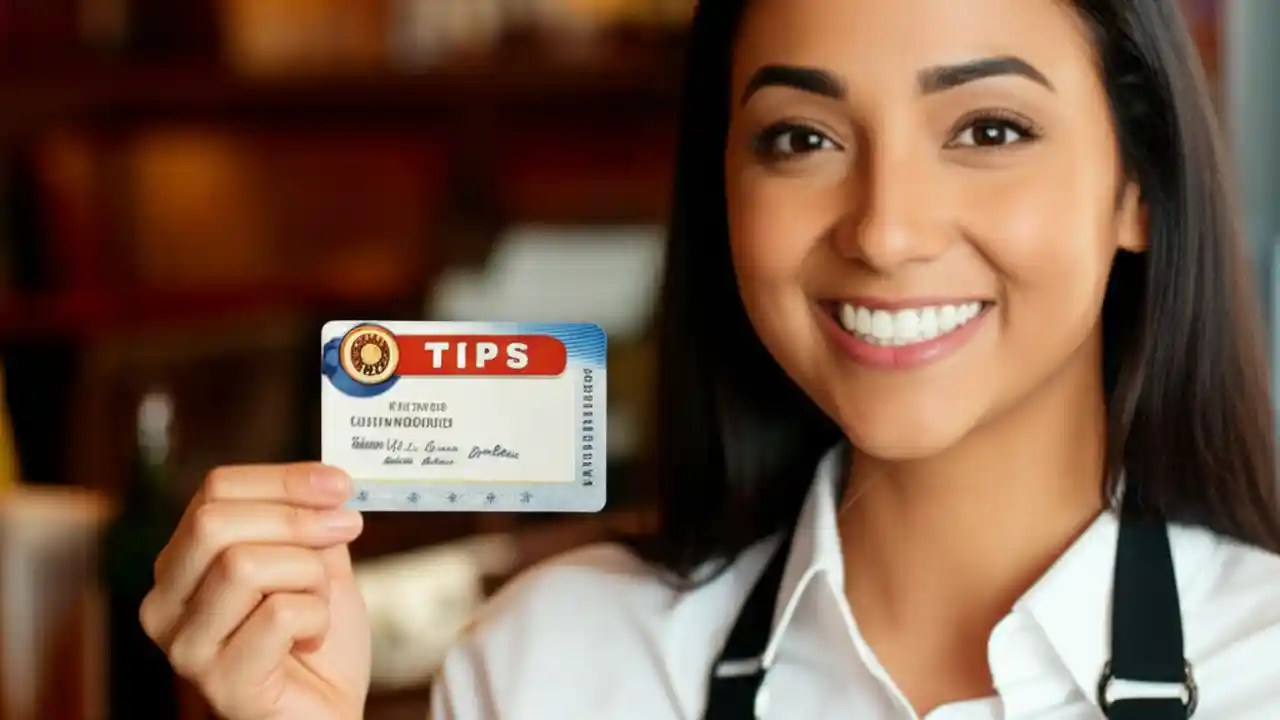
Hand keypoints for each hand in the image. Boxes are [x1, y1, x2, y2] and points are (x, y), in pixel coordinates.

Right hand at [140, 463, 370, 719]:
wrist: (329, 712)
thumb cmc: (317, 642)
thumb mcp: (315, 564)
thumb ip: (309, 521)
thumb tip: (325, 479)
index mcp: (182, 564)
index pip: (214, 491)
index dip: (282, 478)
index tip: (339, 484)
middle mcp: (166, 604)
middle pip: (213, 522)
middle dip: (294, 519)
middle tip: (348, 527)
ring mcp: (186, 647)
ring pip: (244, 564)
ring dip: (308, 575)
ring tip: (318, 602)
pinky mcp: (221, 682)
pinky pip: (278, 614)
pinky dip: (315, 617)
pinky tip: (313, 638)